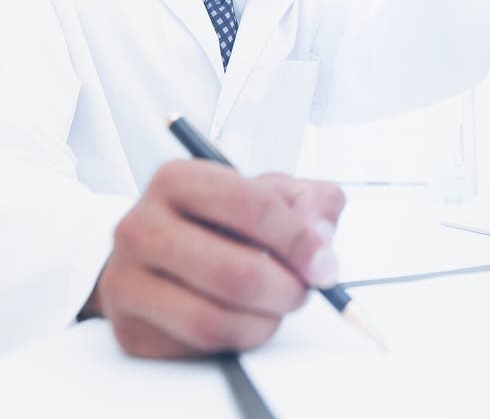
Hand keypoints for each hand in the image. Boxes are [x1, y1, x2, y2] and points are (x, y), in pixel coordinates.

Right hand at [83, 161, 344, 357]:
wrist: (157, 250)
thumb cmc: (221, 219)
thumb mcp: (270, 192)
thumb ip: (310, 201)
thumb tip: (318, 237)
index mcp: (177, 179)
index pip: (249, 204)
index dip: (297, 237)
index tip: (323, 261)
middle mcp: (141, 225)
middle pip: (233, 272)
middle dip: (285, 289)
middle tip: (303, 290)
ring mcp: (126, 280)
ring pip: (213, 320)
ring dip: (263, 322)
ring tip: (275, 306)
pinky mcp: (128, 328)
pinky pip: (195, 349)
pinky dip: (234, 341)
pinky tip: (243, 319)